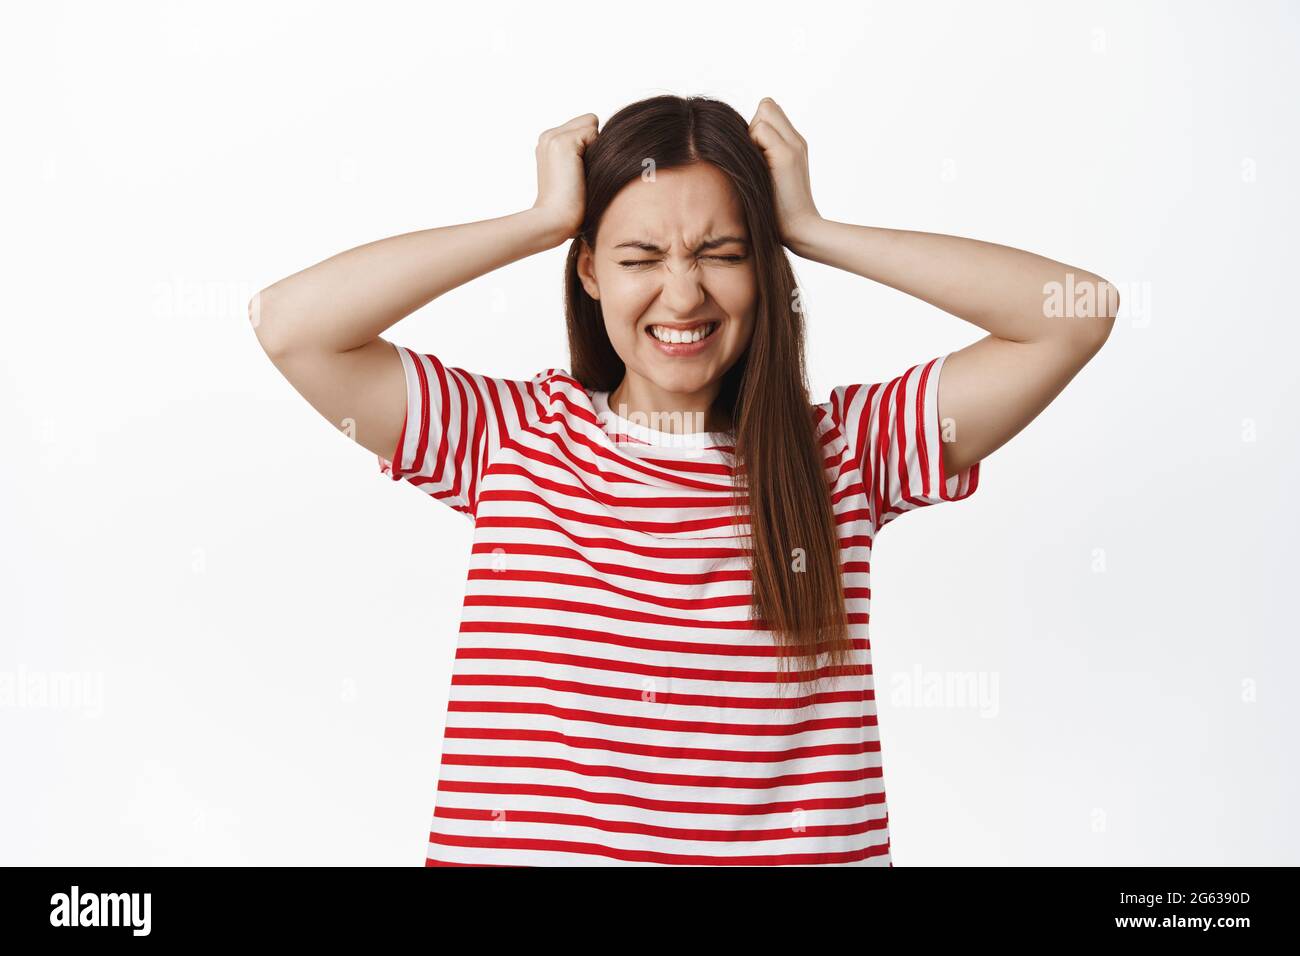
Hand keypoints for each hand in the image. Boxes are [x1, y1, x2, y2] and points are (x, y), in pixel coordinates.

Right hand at [531, 113, 599, 243]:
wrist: (555, 220)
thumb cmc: (570, 209)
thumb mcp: (577, 177)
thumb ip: (586, 158)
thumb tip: (613, 147)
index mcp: (549, 145)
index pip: (583, 128)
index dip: (590, 147)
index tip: (582, 174)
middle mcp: (548, 137)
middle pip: (588, 122)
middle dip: (593, 144)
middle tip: (582, 175)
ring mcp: (553, 137)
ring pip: (591, 124)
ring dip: (594, 148)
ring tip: (582, 174)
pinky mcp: (563, 142)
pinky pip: (593, 131)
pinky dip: (594, 151)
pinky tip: (582, 173)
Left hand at [748, 98, 822, 250]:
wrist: (799, 229)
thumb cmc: (775, 210)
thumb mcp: (766, 176)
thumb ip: (760, 153)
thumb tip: (736, 138)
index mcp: (793, 144)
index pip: (769, 110)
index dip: (758, 126)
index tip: (756, 154)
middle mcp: (796, 140)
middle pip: (766, 106)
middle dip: (755, 127)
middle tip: (758, 161)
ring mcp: (794, 145)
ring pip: (763, 114)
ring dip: (753, 137)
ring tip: (760, 167)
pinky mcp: (787, 154)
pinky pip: (760, 130)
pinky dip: (754, 145)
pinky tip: (760, 170)